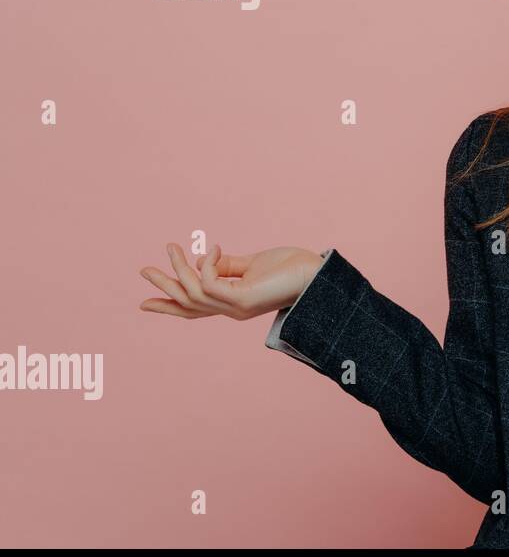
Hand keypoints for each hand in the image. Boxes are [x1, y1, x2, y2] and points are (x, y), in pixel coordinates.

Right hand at [138, 243, 324, 319]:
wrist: (317, 275)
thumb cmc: (290, 268)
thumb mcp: (253, 265)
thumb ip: (229, 265)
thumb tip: (203, 259)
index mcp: (233, 302)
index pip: (195, 308)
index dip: (169, 305)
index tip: (144, 303)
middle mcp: (232, 309)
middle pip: (187, 304)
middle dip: (164, 287)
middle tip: (144, 270)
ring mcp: (237, 307)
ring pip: (193, 292)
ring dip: (179, 269)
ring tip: (173, 246)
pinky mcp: (243, 299)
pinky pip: (209, 284)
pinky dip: (207, 265)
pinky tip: (215, 249)